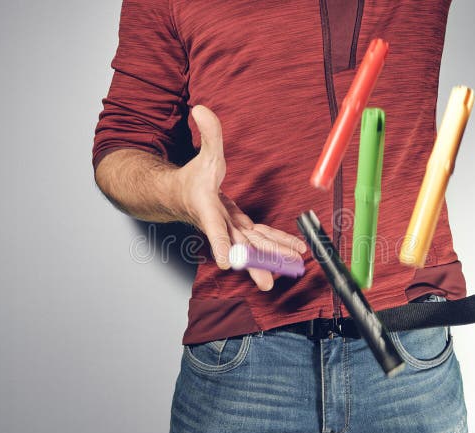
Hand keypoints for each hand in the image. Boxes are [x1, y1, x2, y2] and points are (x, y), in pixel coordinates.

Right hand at [176, 105, 306, 290]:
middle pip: (239, 246)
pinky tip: (294, 252)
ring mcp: (231, 229)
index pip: (214, 228)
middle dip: (255, 264)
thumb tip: (200, 108)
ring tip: (291, 270)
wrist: (179, 196)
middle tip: (268, 282)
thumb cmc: (192, 178)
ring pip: (253, 247)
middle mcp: (220, 224)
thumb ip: (207, 134)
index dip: (219, 245)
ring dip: (272, 259)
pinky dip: (277, 245)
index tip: (227, 263)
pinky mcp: (240, 230)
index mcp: (206, 207)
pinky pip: (261, 240)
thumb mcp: (202, 153)